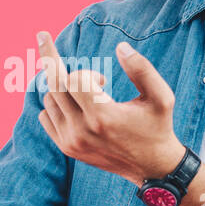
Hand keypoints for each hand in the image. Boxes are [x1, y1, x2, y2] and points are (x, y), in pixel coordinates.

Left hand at [34, 30, 185, 183]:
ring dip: (62, 87)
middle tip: (43, 37)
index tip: (103, 80)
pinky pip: (45, 117)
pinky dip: (54, 104)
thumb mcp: (161, 97)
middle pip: (55, 85)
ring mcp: (72, 141)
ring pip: (49, 99)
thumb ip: (142, 69)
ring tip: (84, 92)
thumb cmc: (157, 128)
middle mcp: (82, 130)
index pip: (74, 79)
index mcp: (103, 116)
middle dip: (54, 61)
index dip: (88, 72)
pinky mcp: (67, 148)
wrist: (152, 168)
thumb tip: (120, 47)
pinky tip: (72, 104)